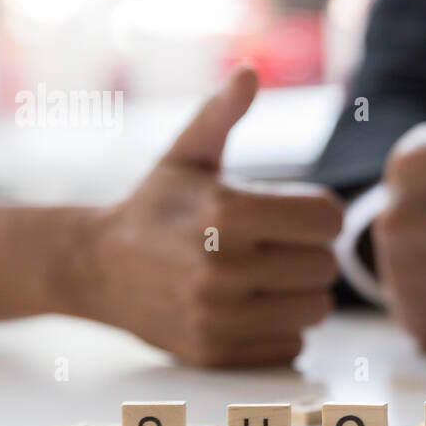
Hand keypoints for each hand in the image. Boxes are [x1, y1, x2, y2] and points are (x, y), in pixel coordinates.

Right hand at [73, 66, 342, 366]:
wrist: (96, 269)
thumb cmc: (156, 205)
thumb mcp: (186, 154)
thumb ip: (221, 114)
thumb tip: (249, 73)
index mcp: (226, 213)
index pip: (328, 219)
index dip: (316, 214)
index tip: (290, 214)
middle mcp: (223, 269)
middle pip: (325, 267)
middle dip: (307, 253)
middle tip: (273, 247)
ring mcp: (218, 317)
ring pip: (315, 310)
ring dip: (298, 293)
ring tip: (263, 277)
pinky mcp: (215, 352)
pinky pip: (291, 346)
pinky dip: (279, 329)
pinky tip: (248, 308)